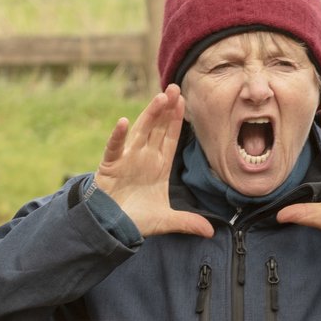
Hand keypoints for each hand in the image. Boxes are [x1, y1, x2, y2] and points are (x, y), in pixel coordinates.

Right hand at [93, 85, 213, 238]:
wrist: (110, 227)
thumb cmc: (135, 219)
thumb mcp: (166, 220)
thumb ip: (188, 222)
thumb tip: (211, 232)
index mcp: (158, 166)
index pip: (170, 138)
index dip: (177, 120)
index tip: (185, 101)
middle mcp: (143, 158)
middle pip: (157, 128)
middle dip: (166, 108)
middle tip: (176, 87)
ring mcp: (127, 160)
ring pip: (140, 132)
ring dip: (149, 115)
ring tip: (160, 98)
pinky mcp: (110, 166)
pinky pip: (114, 148)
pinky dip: (118, 136)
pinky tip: (123, 122)